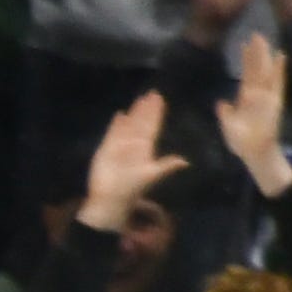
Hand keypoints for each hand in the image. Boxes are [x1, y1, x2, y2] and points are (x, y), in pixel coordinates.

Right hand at [79, 90, 189, 231]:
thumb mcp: (151, 176)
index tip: (160, 100)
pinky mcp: (106, 149)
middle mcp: (134, 145)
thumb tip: (185, 162)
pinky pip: (113, 133)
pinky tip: (120, 114)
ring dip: (134, 112)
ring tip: (139, 99)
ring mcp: (120, 146)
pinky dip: (116, 124)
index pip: (152, 127)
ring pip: (129, 125)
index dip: (156, 113)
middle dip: (147, 109)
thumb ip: (166, 166)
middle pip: (142, 123)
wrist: (110, 198)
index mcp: (146, 149)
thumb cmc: (131, 189)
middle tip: (153, 93)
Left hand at [214, 31, 291, 197]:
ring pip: (266, 71)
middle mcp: (257, 93)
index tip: (243, 44)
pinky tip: (281, 56)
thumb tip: (219, 102)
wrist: (254, 152)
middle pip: (256, 68)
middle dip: (256, 52)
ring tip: (266, 40)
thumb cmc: (240, 142)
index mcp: (245, 97)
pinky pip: (279, 83)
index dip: (245, 59)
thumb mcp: (228, 127)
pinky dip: (280, 70)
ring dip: (266, 56)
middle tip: (255, 33)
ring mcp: (267, 96)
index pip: (246, 73)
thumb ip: (224, 114)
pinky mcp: (276, 101)